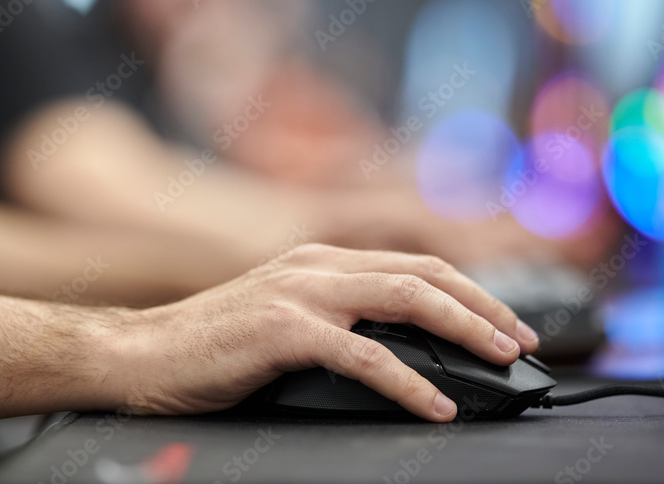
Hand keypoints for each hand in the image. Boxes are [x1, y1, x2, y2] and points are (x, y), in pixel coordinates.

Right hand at [104, 244, 538, 421]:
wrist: (141, 353)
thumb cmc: (211, 343)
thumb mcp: (283, 317)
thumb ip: (336, 318)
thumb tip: (401, 351)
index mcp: (320, 259)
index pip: (413, 264)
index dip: (467, 290)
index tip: (504, 320)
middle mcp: (317, 265)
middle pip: (423, 274)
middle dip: (482, 305)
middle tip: (522, 340)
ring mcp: (301, 292)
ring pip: (405, 301)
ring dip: (463, 329)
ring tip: (499, 359)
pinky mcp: (284, 330)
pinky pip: (364, 354)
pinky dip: (408, 380)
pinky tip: (434, 404)